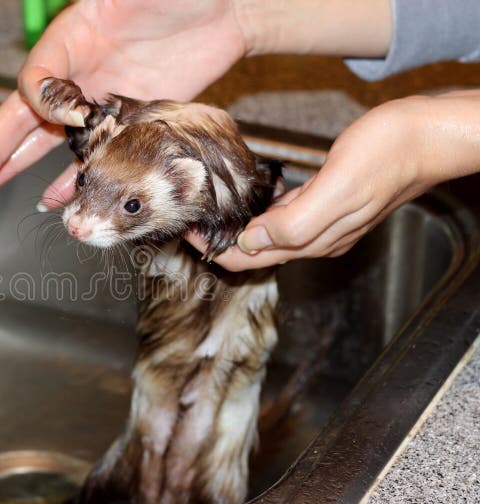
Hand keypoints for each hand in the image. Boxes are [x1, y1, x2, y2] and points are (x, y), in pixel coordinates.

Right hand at [0, 0, 249, 207]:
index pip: (29, 84)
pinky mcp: (135, 122)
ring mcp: (107, 103)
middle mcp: (81, 77)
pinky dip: (77, 179)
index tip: (62, 117)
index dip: (33, 106)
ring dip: (25, 172)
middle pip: (25, 121)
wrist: (231, 3)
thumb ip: (80, 40)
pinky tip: (61, 198)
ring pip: (54, 144)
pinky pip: (99, 157)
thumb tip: (62, 107)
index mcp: (70, 40)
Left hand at [199, 91, 479, 270]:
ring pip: (269, 237)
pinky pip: (285, 218)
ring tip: (209, 217)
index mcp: (314, 240)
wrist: (426, 136)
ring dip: (238, 231)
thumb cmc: (388, 156)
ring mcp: (325, 222)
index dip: (214, 251)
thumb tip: (251, 242)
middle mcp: (317, 238)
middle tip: (188, 226)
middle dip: (219, 244)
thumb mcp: (338, 189)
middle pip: (255, 252)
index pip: (250, 259)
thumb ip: (294, 223)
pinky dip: (261, 216)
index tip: (186, 234)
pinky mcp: (330, 202)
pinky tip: (250, 204)